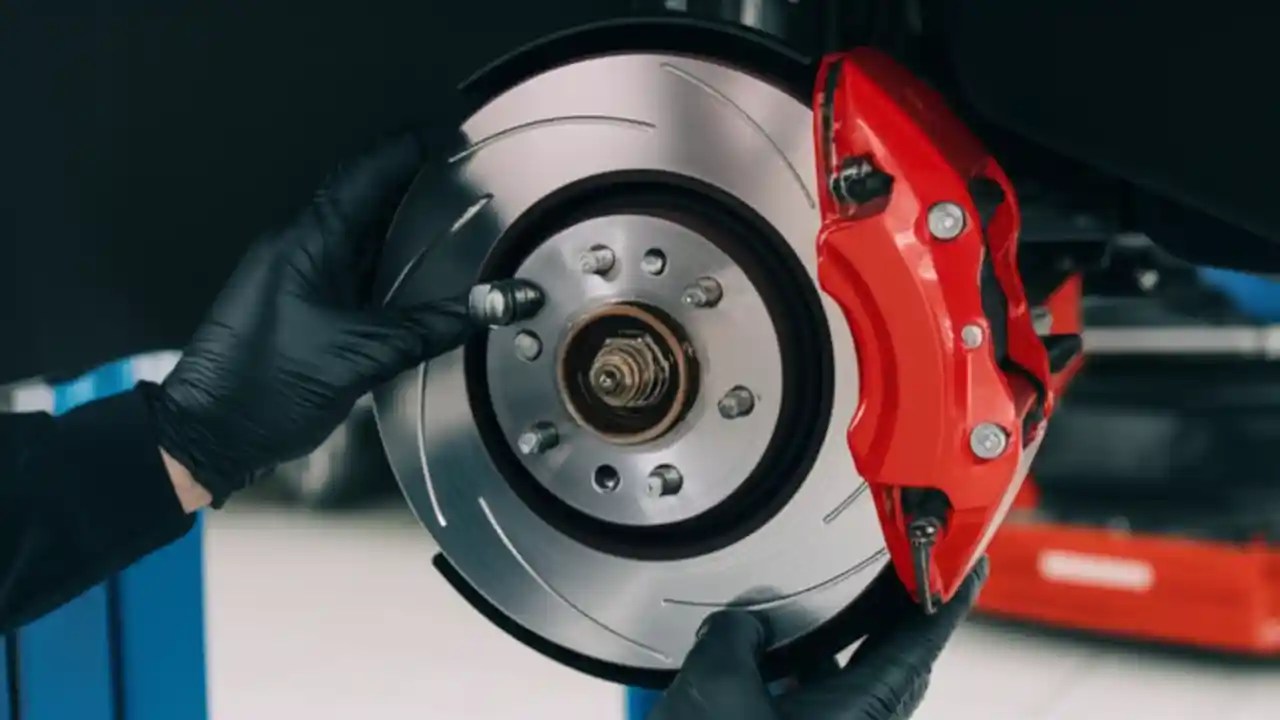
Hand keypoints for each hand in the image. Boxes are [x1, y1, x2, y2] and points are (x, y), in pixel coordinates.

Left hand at [142, 133, 474, 506]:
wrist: (208, 434)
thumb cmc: (260, 391)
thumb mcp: (358, 358)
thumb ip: (426, 329)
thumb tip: (480, 308)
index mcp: (304, 244)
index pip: (363, 175)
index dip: (406, 149)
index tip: (442, 135)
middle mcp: (295, 249)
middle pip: (359, 194)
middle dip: (407, 178)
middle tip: (452, 168)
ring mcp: (293, 274)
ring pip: (353, 229)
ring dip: (393, 217)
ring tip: (441, 208)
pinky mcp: (296, 302)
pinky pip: (346, 263)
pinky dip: (381, 256)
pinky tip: (408, 268)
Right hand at [650, 559, 987, 719]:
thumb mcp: (716, 684)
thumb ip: (736, 632)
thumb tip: (746, 621)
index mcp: (857, 714)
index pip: (918, 647)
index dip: (946, 602)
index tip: (969, 567)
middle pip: (898, 664)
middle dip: (904, 614)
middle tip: (908, 570)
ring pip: (862, 685)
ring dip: (855, 642)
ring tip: (846, 600)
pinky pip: (830, 703)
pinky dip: (820, 670)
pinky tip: (787, 652)